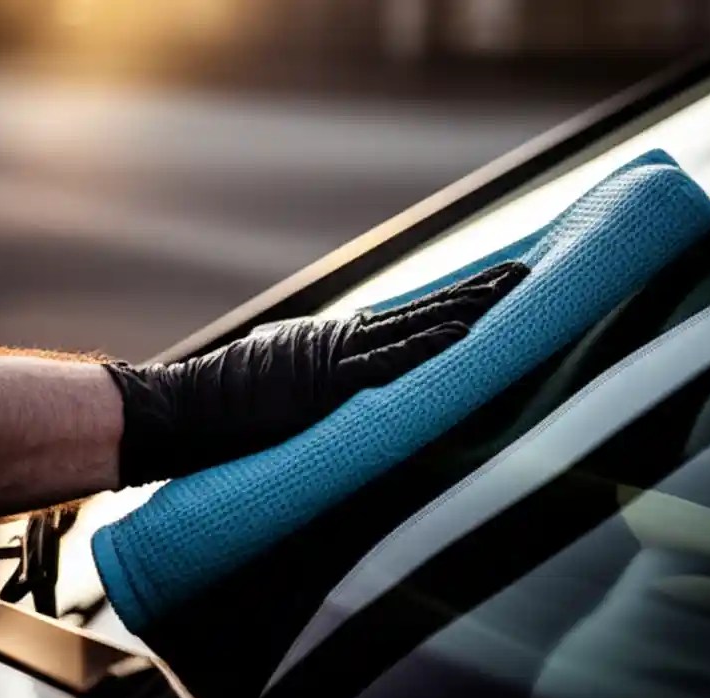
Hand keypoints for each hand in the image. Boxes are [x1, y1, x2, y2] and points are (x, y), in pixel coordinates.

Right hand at [103, 262, 528, 485]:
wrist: (186, 410)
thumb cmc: (225, 402)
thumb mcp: (277, 376)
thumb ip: (312, 372)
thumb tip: (328, 376)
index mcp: (339, 342)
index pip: (409, 317)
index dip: (452, 302)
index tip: (490, 289)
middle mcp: (346, 339)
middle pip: (425, 309)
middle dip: (478, 293)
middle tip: (524, 275)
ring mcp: (339, 357)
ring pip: (417, 325)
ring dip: (468, 309)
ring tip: (513, 291)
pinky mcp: (329, 383)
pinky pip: (389, 364)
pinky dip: (427, 348)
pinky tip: (462, 334)